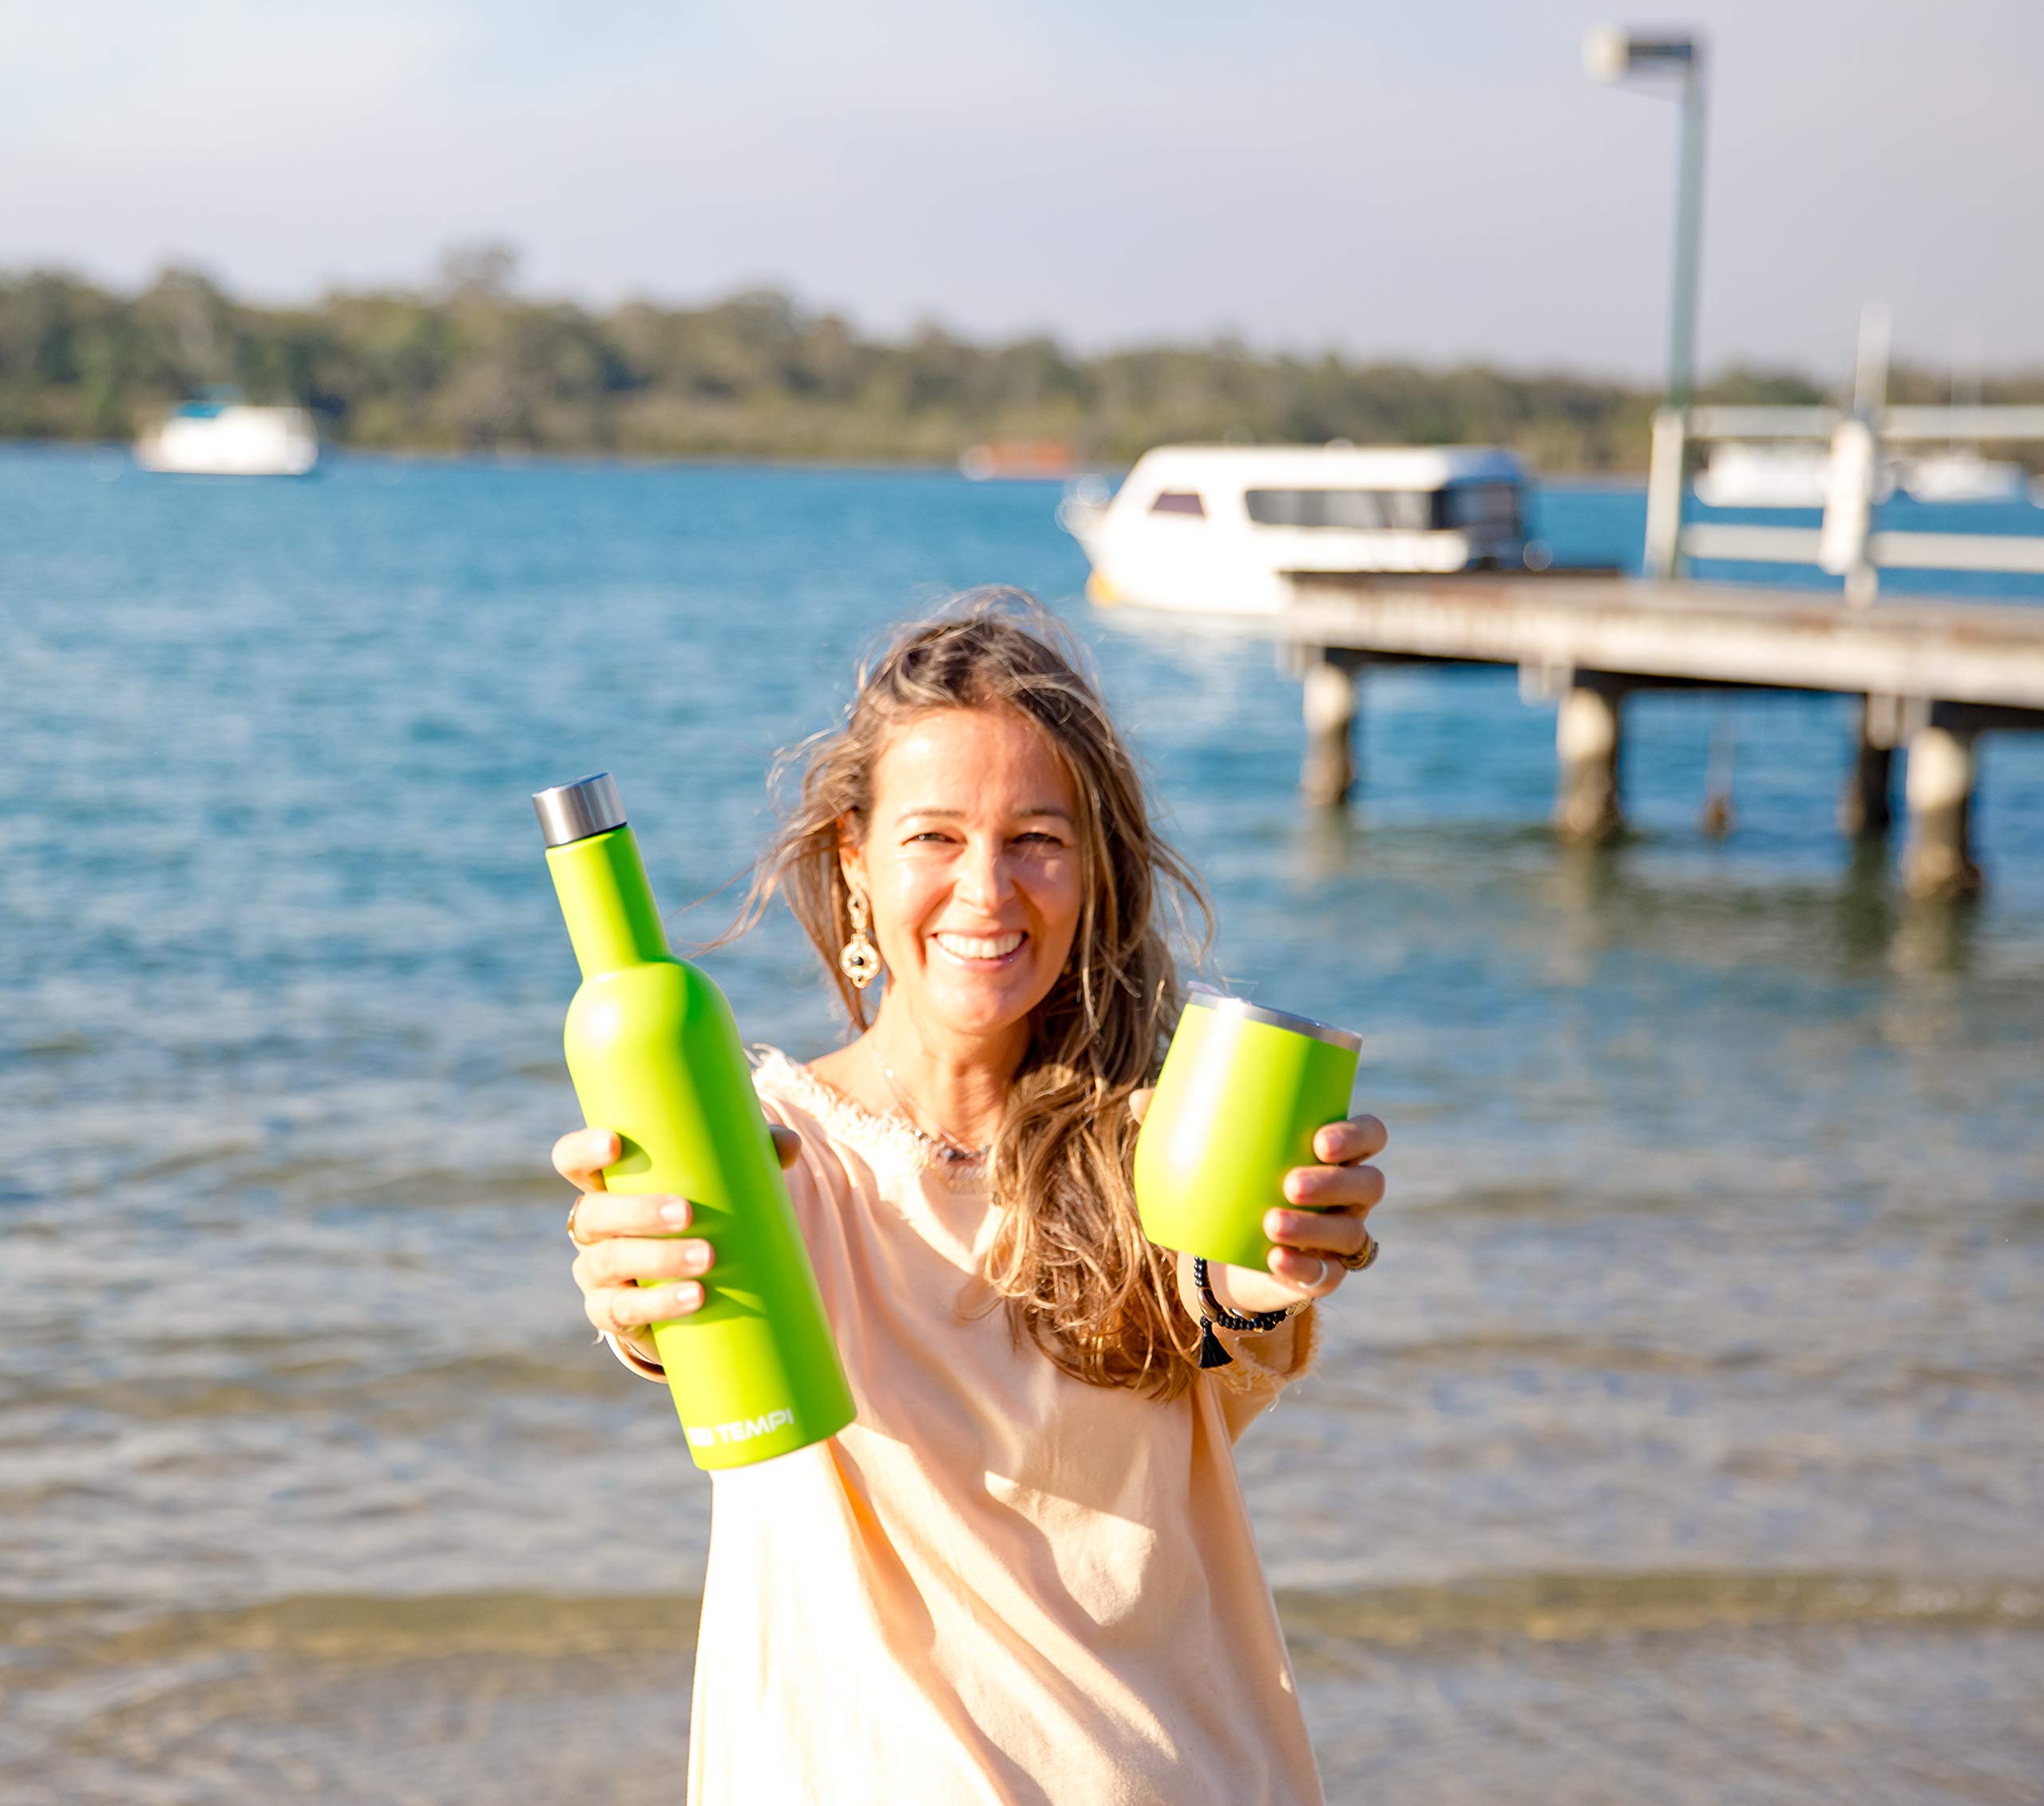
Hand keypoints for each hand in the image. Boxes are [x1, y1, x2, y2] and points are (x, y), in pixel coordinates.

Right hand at [554, 1123, 801, 1362]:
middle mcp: (591, 1226)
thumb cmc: (697, 1213)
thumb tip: (791, 1144)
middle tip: (687, 1213)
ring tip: (706, 1258)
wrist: (686, 1287)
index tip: (614, 1143)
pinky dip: (660, 1304)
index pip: (572, 1162)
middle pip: (594, 1214)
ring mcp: (595, 1272)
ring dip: (657, 1259)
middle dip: (638, 1212)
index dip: (582, 1151)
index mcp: (606, 1184)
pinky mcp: (611, 1313)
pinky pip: (623, 1311)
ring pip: (609, 1262)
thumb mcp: (716, 1183)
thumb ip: (750, 1157)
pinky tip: (694, 1298)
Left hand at [1130, 1087, 1387, 1322]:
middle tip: (1290, 1182)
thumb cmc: (1227, 1179)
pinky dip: (1302, 1268)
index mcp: (1334, 1152)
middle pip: (1368, 1184)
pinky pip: (1326, 1276)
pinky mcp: (1323, 1275)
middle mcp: (1349, 1194)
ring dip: (1315, 1227)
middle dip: (1336, 1182)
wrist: (1222, 1248)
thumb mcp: (1209, 1149)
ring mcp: (1341, 1237)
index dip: (1358, 1135)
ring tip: (1271, 1222)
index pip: (1371, 1135)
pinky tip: (1274, 1260)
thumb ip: (1181, 1121)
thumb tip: (1139, 1099)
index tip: (1320, 1138)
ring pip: (1350, 1233)